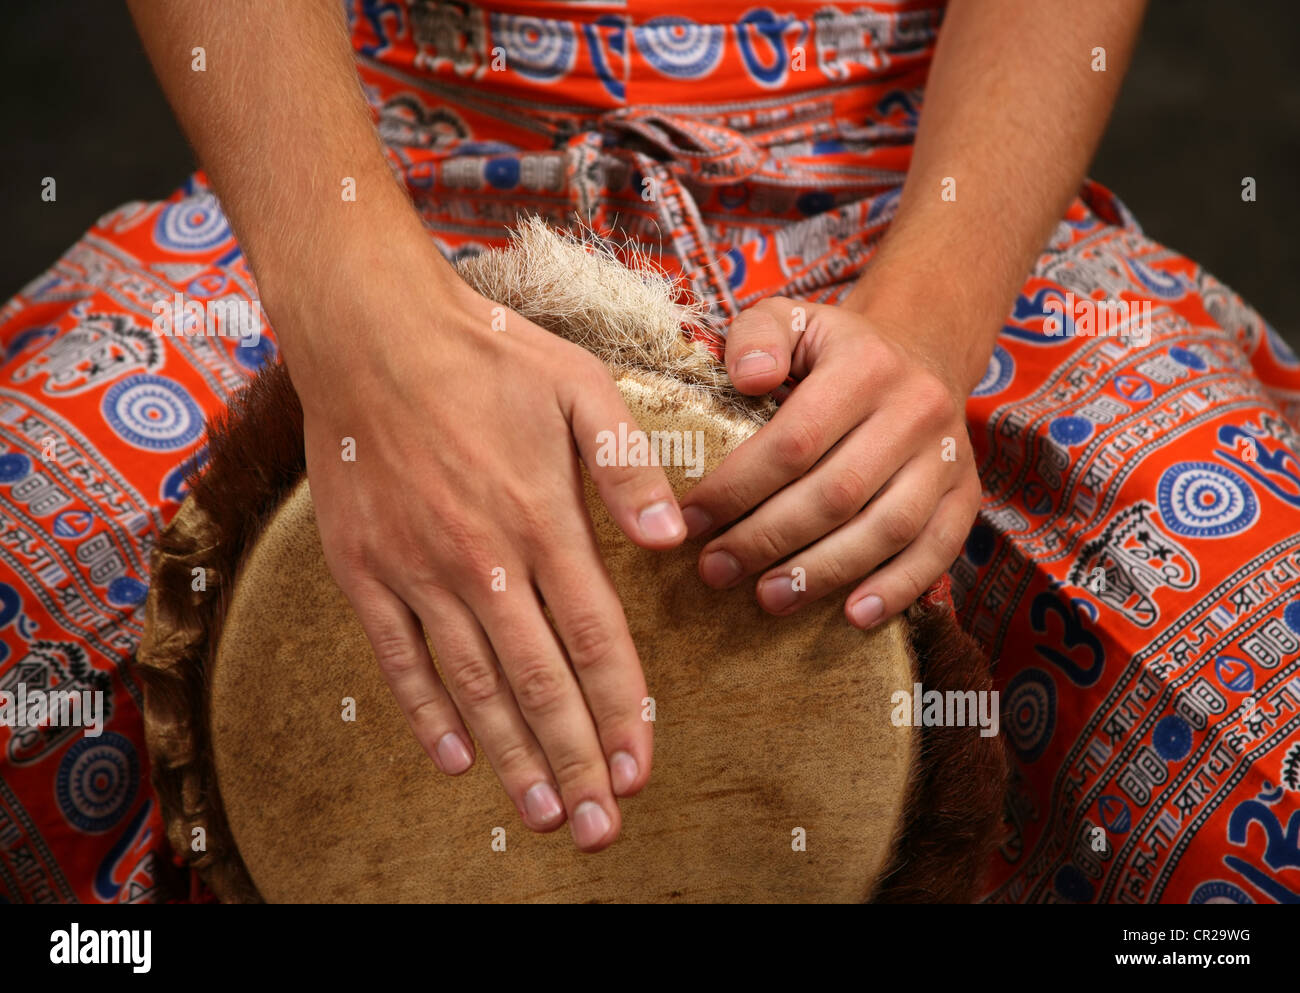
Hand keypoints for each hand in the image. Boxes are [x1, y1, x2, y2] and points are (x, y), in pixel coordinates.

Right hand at [279, 235, 686, 851]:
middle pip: (539, 683)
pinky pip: (398, 658)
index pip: (594, 639)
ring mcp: (417, 571)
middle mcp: (482, 561)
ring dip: (511, 758)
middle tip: (601, 829)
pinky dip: (426, 714)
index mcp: (542, 520)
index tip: (642, 768)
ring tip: (543, 816)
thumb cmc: (486, 355)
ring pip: (473, 686)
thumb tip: (668, 539)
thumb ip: (628, 466)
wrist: (370, 334)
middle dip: (576, 762)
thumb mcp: (581, 387)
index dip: (621, 711)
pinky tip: (454, 759)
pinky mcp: (365, 571)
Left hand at [679, 297, 980, 628]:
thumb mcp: (791, 320)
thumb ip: (755, 336)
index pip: (795, 440)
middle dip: (768, 539)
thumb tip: (746, 377)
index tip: (690, 521)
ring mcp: (948, 457)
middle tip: (715, 570)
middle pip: (837, 493)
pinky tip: (851, 616)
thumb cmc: (835, 350)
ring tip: (768, 598)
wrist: (924, 352)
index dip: (738, 487)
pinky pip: (938, 550)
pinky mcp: (966, 495)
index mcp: (865, 366)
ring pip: (887, 529)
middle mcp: (916, 410)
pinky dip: (897, 588)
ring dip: (823, 573)